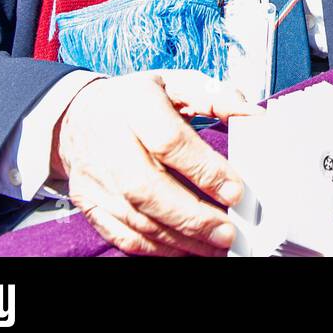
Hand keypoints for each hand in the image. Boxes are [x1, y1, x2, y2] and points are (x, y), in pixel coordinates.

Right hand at [54, 70, 260, 256]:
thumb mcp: (178, 84)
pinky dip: (156, 249)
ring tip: (215, 245)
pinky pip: (122, 234)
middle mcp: (109, 141)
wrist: (79, 115)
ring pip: (136, 218)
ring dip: (180, 239)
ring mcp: (95, 176)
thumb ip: (218, 99)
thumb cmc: (138, 100)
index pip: (169, 142)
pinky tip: (185, 248)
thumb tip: (254, 117)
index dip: (204, 170)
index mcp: (135, 104)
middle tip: (228, 231)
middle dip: (193, 217)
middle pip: (148, 189)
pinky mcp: (88, 203)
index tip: (235, 191)